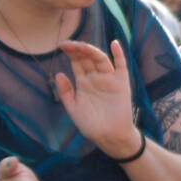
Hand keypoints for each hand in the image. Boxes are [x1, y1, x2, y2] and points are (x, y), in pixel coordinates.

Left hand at [55, 40, 137, 157]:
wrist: (109, 136)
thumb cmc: (91, 125)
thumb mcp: (73, 108)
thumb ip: (65, 92)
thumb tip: (59, 73)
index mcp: (84, 83)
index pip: (77, 62)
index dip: (70, 53)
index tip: (62, 45)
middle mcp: (96, 78)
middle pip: (87, 58)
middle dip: (78, 49)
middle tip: (68, 44)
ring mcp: (109, 79)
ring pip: (100, 59)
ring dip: (91, 50)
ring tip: (81, 45)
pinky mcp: (122, 83)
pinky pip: (121, 65)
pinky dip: (119, 54)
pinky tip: (114, 43)